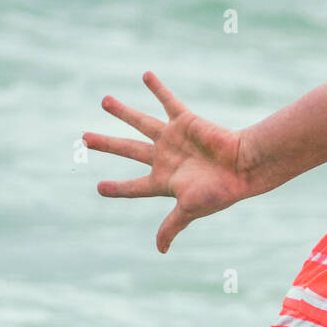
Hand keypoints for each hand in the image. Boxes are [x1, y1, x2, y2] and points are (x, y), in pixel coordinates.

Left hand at [85, 72, 253, 253]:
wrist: (242, 166)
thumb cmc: (218, 191)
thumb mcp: (189, 211)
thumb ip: (171, 227)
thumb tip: (161, 251)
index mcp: (164, 182)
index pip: (134, 186)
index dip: (116, 188)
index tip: (99, 188)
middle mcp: (165, 158)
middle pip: (128, 150)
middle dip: (106, 144)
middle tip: (84, 138)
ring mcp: (174, 139)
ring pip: (141, 123)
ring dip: (122, 112)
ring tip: (104, 101)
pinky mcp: (185, 121)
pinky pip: (168, 101)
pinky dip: (158, 88)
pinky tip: (145, 75)